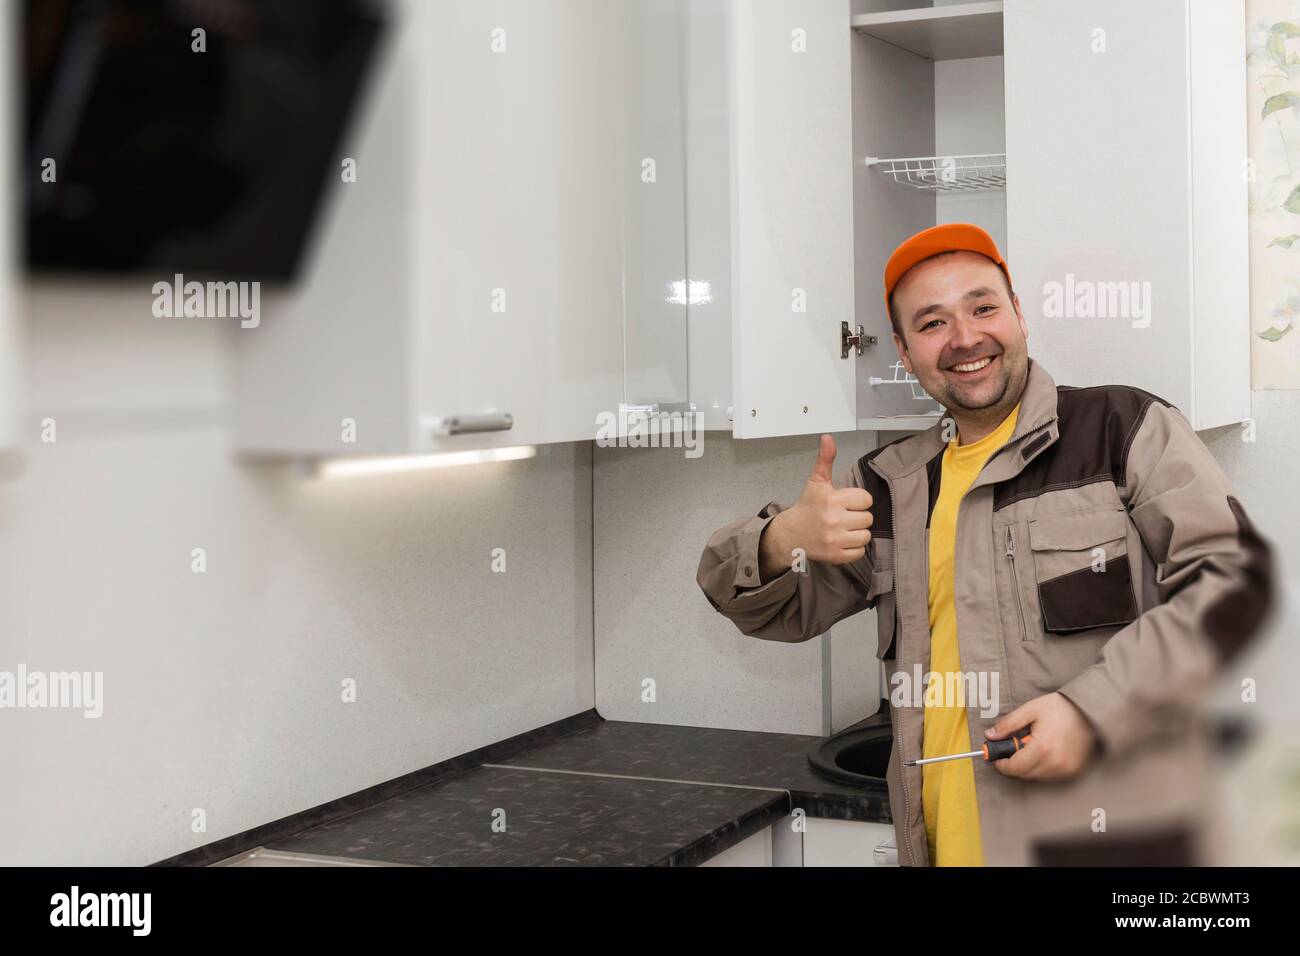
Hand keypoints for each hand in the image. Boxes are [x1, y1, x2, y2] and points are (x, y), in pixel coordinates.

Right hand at [762, 435, 873, 575]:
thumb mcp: (816, 482)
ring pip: (866, 535)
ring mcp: (834, 539)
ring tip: (843, 529)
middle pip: (868, 518)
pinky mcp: (835, 555)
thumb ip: (825, 459)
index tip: (845, 503)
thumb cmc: (808, 507)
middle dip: (858, 517)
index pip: (866, 499)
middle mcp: (833, 519)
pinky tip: (842, 541)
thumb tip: (828, 437)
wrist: (791, 534)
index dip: (857, 501)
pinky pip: (860, 551)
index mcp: (831, 499)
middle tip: (843, 517)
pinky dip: (854, 548)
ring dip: (857, 533)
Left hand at [986, 692, 1098, 780]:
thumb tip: (990, 736)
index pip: (1014, 768)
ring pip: (1035, 777)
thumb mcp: (1031, 709)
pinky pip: (1049, 776)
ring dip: (1027, 766)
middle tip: (1013, 747)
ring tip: (1031, 746)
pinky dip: (1041, 768)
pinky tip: (1044, 751)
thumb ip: (1008, 723)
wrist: (1092, 712)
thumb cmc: (1062, 708)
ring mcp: (1066, 770)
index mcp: (1042, 748)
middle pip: (1023, 774)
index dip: (1001, 764)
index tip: (996, 757)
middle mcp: (1055, 763)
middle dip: (1013, 764)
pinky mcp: (1073, 772)